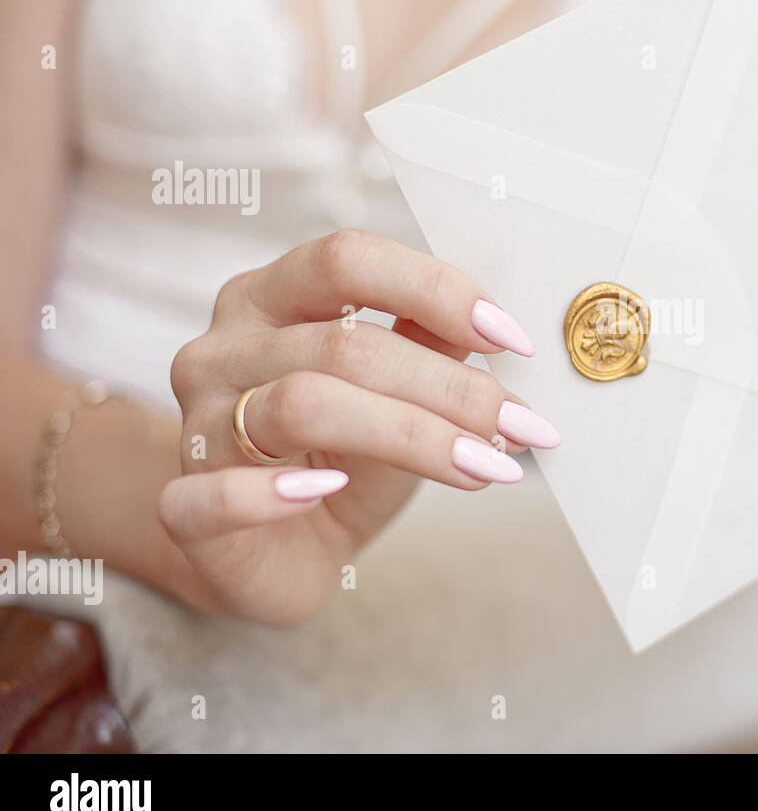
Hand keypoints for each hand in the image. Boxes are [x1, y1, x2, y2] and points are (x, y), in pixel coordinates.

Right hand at [157, 230, 560, 623]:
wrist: (273, 551)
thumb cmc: (343, 458)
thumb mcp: (399, 393)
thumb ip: (432, 346)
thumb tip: (497, 324)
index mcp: (272, 297)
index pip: (346, 260)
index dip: (435, 290)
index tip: (512, 339)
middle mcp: (223, 348)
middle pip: (342, 345)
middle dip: (449, 387)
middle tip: (523, 426)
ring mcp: (196, 424)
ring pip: (302, 406)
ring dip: (412, 438)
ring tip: (485, 467)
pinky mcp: (181, 508)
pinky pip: (214, 495)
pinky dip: (273, 496)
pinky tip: (333, 492)